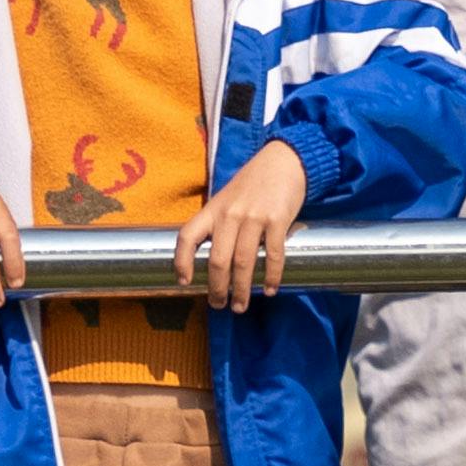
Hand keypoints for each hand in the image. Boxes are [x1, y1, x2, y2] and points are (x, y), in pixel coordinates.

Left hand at [179, 144, 310, 308]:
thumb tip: (213, 258)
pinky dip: (271, 276)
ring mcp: (254, 217)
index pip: (187, 236)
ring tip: (240, 306)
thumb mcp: (228, 198)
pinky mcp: (278, 219)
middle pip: (217, 260)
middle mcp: (230, 214)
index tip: (183, 282)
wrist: (285, 160)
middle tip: (218, 305)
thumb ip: (219, 223)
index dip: (181, 261)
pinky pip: (273, 254)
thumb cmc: (254, 182)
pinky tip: (269, 289)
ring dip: (241, 289)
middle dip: (216, 288)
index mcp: (213, 209)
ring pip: (243, 262)